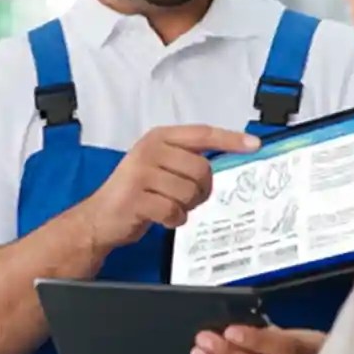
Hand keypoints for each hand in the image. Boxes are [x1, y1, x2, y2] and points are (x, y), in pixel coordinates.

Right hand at [78, 125, 259, 249]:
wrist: (100, 217)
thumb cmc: (135, 192)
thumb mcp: (159, 165)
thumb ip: (186, 157)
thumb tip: (227, 153)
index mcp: (158, 138)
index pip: (202, 133)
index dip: (230, 139)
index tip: (254, 145)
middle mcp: (150, 150)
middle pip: (202, 169)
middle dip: (200, 190)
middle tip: (184, 197)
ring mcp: (141, 173)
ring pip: (189, 192)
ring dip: (184, 207)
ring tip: (166, 205)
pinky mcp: (136, 197)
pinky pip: (174, 211)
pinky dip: (172, 220)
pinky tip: (159, 216)